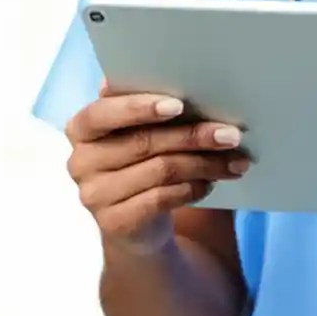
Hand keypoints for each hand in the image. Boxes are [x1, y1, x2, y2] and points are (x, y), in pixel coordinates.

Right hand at [64, 83, 249, 255]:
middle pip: (144, 141)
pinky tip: (211, 183)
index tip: (179, 105)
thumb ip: (152, 111)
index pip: (102, 112)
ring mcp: (94, 195)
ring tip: (236, 162)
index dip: (139, 107)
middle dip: (193, 136)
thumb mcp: (144, 135)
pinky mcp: (114, 222)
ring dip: (205, 164)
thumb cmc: (143, 165)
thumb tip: (196, 89)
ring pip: (160, 170)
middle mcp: (80, 161)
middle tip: (231, 135)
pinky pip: (162, 199)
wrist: (137, 226)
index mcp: (82, 128)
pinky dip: (193, 188)